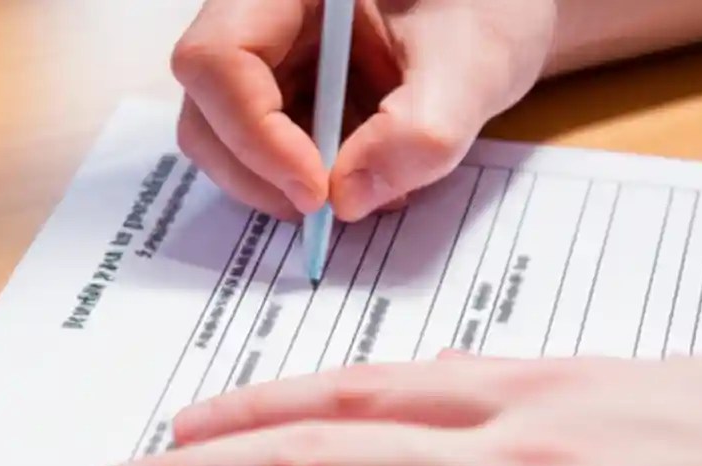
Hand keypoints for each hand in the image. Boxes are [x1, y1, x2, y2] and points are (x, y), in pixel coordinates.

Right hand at [169, 0, 555, 222]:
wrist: (495, 16)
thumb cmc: (487, 12)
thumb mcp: (472, 65)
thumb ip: (420, 130)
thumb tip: (347, 198)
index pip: (219, 58)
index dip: (253, 131)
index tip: (315, 189)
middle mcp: (258, 14)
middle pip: (206, 106)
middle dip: (260, 172)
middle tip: (326, 210)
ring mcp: (263, 59)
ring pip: (222, 139)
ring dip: (281, 185)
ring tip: (359, 192)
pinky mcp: (277, 95)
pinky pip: (258, 153)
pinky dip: (299, 183)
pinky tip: (358, 179)